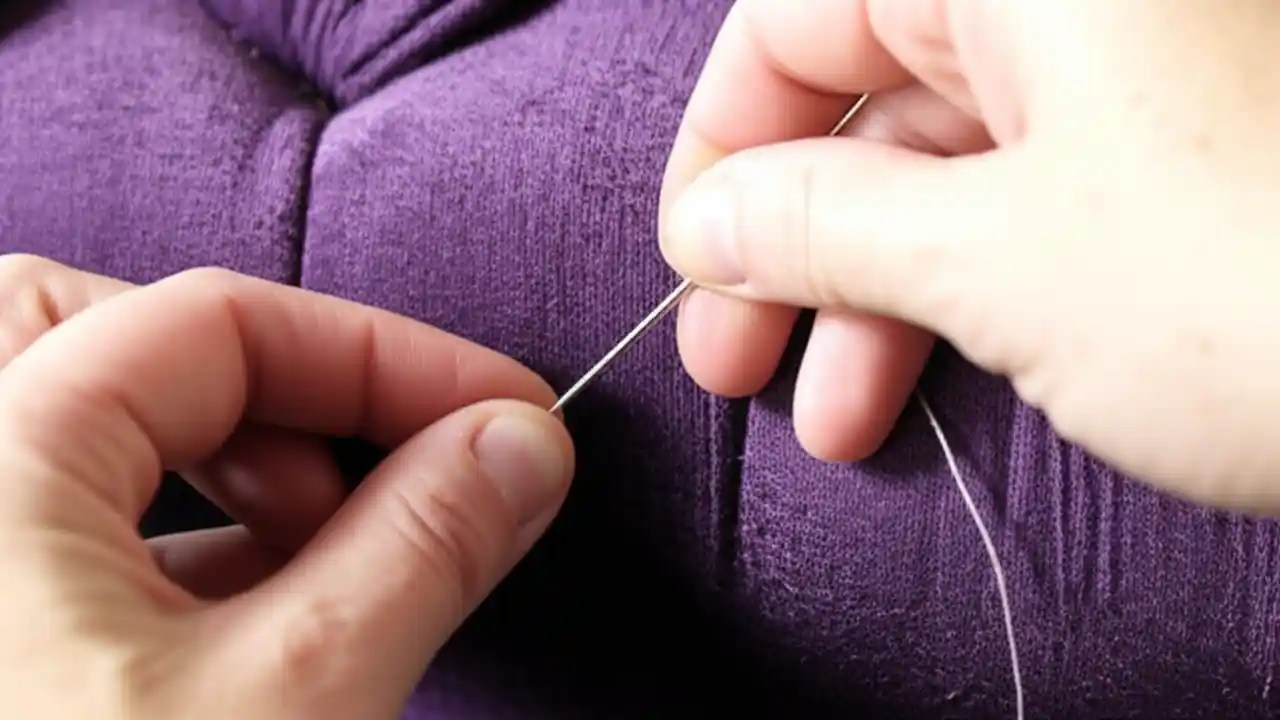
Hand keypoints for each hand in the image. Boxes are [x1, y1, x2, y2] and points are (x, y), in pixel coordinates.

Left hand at [0, 256, 573, 717]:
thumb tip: (517, 447)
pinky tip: (282, 624)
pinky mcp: (5, 646)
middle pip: (108, 339)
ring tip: (348, 566)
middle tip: (375, 467)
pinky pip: (82, 536)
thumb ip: (420, 548)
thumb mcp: (297, 696)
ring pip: (92, 437)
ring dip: (245, 476)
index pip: (216, 322)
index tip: (506, 415)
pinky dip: (199, 551)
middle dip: (273, 386)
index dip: (391, 359)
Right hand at [660, 1, 1279, 512]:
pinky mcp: (1172, 166)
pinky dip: (958, 304)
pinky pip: (1024, 214)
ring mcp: (1131, 82)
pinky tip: (913, 392)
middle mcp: (1077, 1)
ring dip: (867, 301)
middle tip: (730, 355)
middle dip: (790, 244)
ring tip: (827, 418)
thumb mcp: (1001, 259)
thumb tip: (711, 219)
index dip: (727, 142)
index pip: (801, 15)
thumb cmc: (1275, 288)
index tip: (690, 253)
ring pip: (944, 173)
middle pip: (870, 102)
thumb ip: (826, 226)